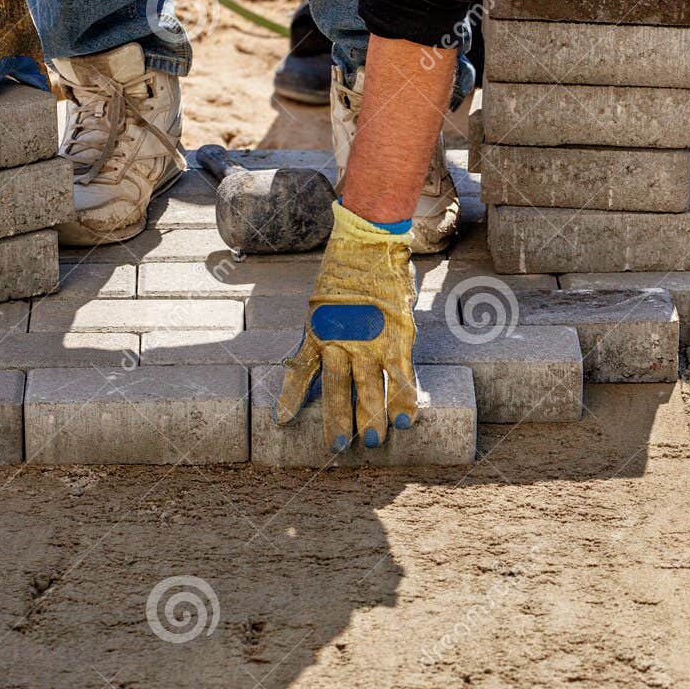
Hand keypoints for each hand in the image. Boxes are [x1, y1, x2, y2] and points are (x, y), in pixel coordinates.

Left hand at [276, 203, 419, 451]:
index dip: (292, 398)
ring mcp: (370, 341)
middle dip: (338, 419)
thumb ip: (322, 325)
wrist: (368, 241)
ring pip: (369, 388)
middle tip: (337, 447)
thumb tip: (319, 346)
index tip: (283, 422)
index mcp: (317, 331)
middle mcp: (341, 341)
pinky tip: (406, 422)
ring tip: (372, 442)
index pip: (300, 371)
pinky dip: (404, 400)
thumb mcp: (321, 298)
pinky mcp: (397, 337)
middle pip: (337, 388)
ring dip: (370, 417)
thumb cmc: (343, 269)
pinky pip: (401, 375)